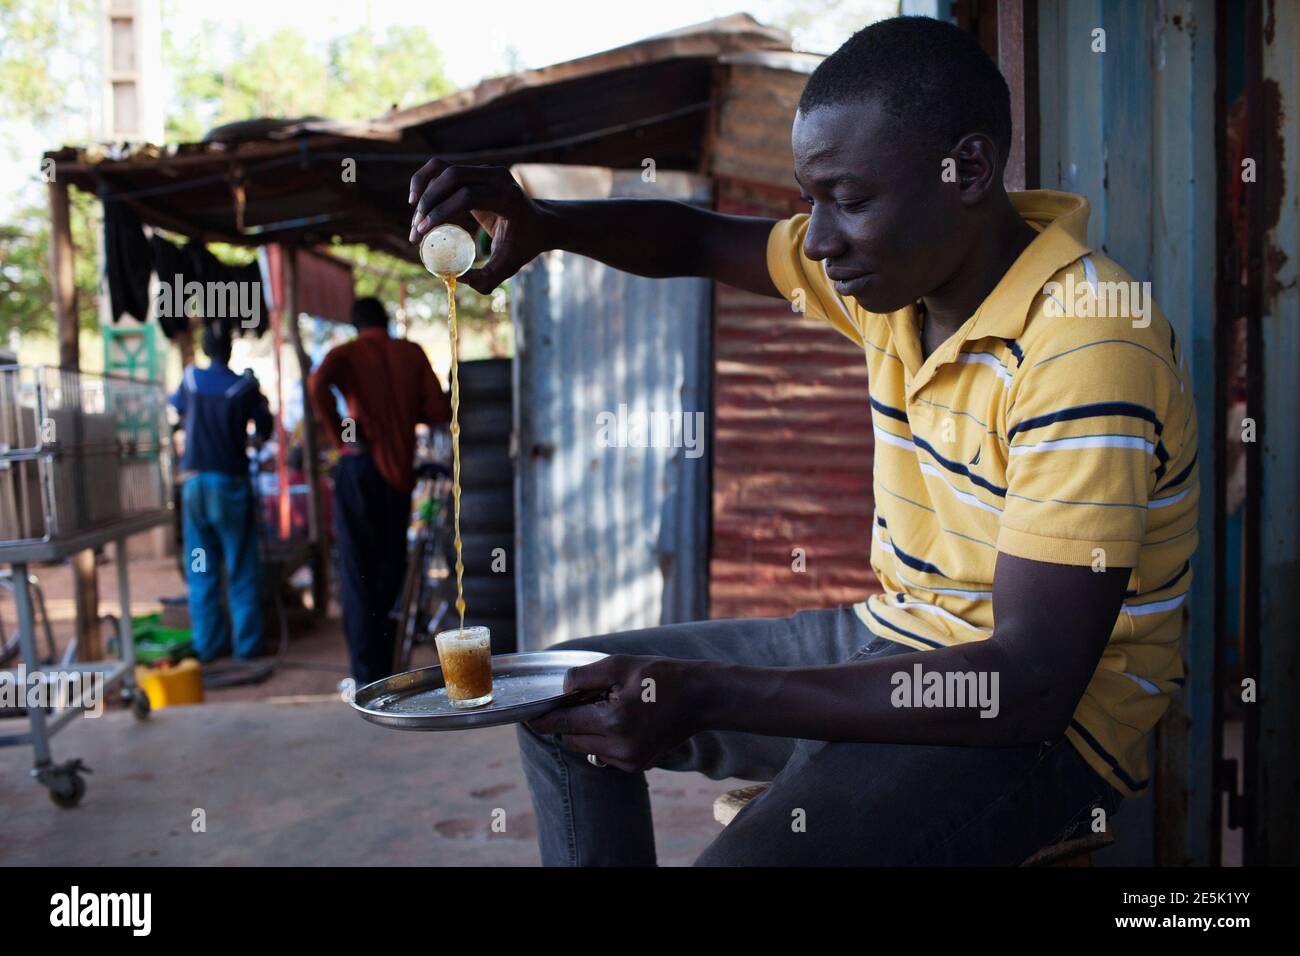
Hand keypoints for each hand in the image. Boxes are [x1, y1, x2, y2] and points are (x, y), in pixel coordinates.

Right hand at [408, 159, 548, 294]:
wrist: (539, 223)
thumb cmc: (523, 245)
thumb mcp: (509, 265)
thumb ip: (486, 279)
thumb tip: (456, 279)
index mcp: (508, 198)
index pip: (468, 196)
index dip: (442, 212)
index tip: (424, 232)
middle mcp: (497, 178)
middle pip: (452, 177)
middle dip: (429, 203)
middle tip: (417, 231)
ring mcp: (485, 170)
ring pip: (443, 169)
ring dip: (423, 191)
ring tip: (416, 218)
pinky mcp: (474, 170)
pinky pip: (441, 168)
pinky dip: (425, 180)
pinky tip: (416, 200)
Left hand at [526, 655, 710, 771]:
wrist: (702, 698)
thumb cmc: (664, 676)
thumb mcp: (621, 665)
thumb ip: (584, 676)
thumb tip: (562, 688)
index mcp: (614, 722)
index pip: (564, 725)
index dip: (542, 720)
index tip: (527, 716)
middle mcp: (619, 748)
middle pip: (572, 739)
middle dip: (570, 720)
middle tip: (582, 698)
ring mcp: (630, 761)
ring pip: (588, 747)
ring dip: (588, 729)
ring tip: (609, 705)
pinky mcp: (638, 765)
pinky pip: (606, 753)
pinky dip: (604, 738)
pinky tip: (621, 718)